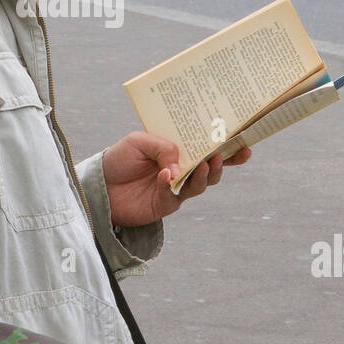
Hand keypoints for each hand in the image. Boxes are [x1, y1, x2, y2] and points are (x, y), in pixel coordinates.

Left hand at [101, 131, 250, 228]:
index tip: (244, 140)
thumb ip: (162, 147)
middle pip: (213, 166)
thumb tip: (178, 166)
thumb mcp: (139, 141)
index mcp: (178, 148)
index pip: (206, 145)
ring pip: (202, 183)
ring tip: (207, 163)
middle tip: (231, 154)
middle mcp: (182, 167)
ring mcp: (177, 187)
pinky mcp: (166, 203)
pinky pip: (176, 195)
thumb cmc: (120, 158)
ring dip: (206, 174)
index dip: (226, 144)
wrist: (100, 186)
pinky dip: (172, 184)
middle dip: (227, 161)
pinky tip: (166, 175)